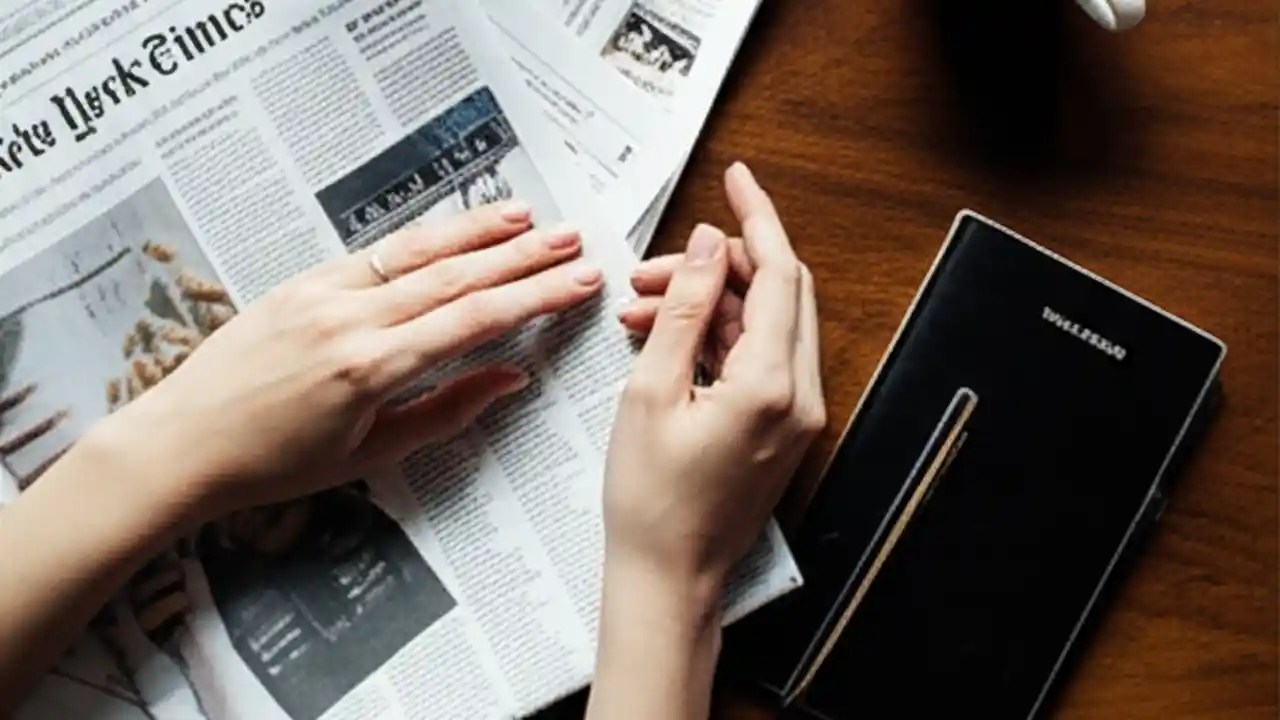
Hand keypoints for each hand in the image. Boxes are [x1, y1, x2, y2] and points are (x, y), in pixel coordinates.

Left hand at [91, 201, 603, 519]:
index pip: (473, 320)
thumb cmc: (274, 465)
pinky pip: (375, 253)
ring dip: (476, 232)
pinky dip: (422, 237)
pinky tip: (454, 230)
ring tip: (526, 217)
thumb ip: (448, 410)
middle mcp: (350, 318)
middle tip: (573, 241)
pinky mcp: (302, 281)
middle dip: (521, 256)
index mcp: (371, 368)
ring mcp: (322, 291)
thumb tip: (512, 376)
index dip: (534, 298)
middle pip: (455, 276)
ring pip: (417, 251)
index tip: (578, 283)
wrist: (183, 443)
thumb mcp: (372, 454)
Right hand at [605, 163, 825, 592]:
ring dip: (711, 305)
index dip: (757, 217)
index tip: (737, 176)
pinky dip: (717, 341)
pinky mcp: (782, 428)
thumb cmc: (651, 503)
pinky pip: (759, 361)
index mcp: (772, 385)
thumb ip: (686, 310)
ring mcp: (797, 415)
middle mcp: (800, 396)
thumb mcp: (650, 391)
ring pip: (765, 326)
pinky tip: (664, 341)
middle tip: (656, 271)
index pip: (780, 273)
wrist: (668, 578)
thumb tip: (708, 246)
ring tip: (642, 311)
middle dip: (718, 266)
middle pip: (778, 293)